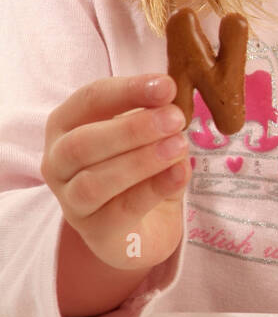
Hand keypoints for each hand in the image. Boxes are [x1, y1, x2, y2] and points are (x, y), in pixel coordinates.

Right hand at [41, 74, 191, 269]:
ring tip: (180, 146)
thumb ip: (154, 115)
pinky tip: (180, 173)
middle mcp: (58, 161)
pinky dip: (153, 189)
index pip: (90, 99)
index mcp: (67, 125)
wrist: (144, 227)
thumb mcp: (147, 135)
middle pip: (82, 142)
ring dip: (141, 161)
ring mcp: (71, 200)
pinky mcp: (94, 231)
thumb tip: (169, 99)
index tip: (167, 85)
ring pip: (94, 181)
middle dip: (132, 128)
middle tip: (175, 118)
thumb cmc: (138, 169)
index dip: (128, 90)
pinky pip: (121, 210)